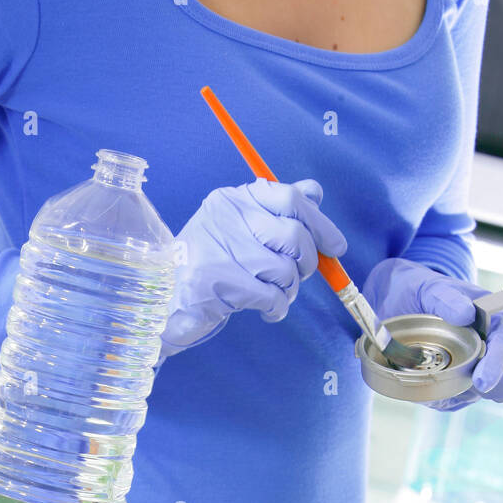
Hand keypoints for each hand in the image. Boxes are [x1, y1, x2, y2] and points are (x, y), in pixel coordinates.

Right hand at [160, 178, 346, 357]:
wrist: (167, 300)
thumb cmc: (210, 264)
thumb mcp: (240, 228)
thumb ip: (276, 209)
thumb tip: (315, 192)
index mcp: (234, 198)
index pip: (290, 198)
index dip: (321, 224)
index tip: (336, 247)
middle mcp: (227, 217)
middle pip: (295, 236)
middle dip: (307, 263)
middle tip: (297, 276)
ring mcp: (221, 249)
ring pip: (286, 270)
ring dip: (289, 290)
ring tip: (275, 294)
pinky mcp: (218, 282)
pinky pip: (272, 297)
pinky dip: (277, 308)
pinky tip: (267, 310)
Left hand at [361, 258, 502, 406]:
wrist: (406, 304)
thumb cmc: (424, 291)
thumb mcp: (430, 288)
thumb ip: (447, 299)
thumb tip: (465, 314)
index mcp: (502, 322)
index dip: (497, 366)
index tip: (481, 381)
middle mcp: (499, 349)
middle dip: (479, 389)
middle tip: (449, 385)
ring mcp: (484, 369)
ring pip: (479, 397)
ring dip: (454, 394)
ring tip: (428, 376)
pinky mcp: (467, 384)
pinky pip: (460, 402)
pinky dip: (443, 398)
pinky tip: (426, 382)